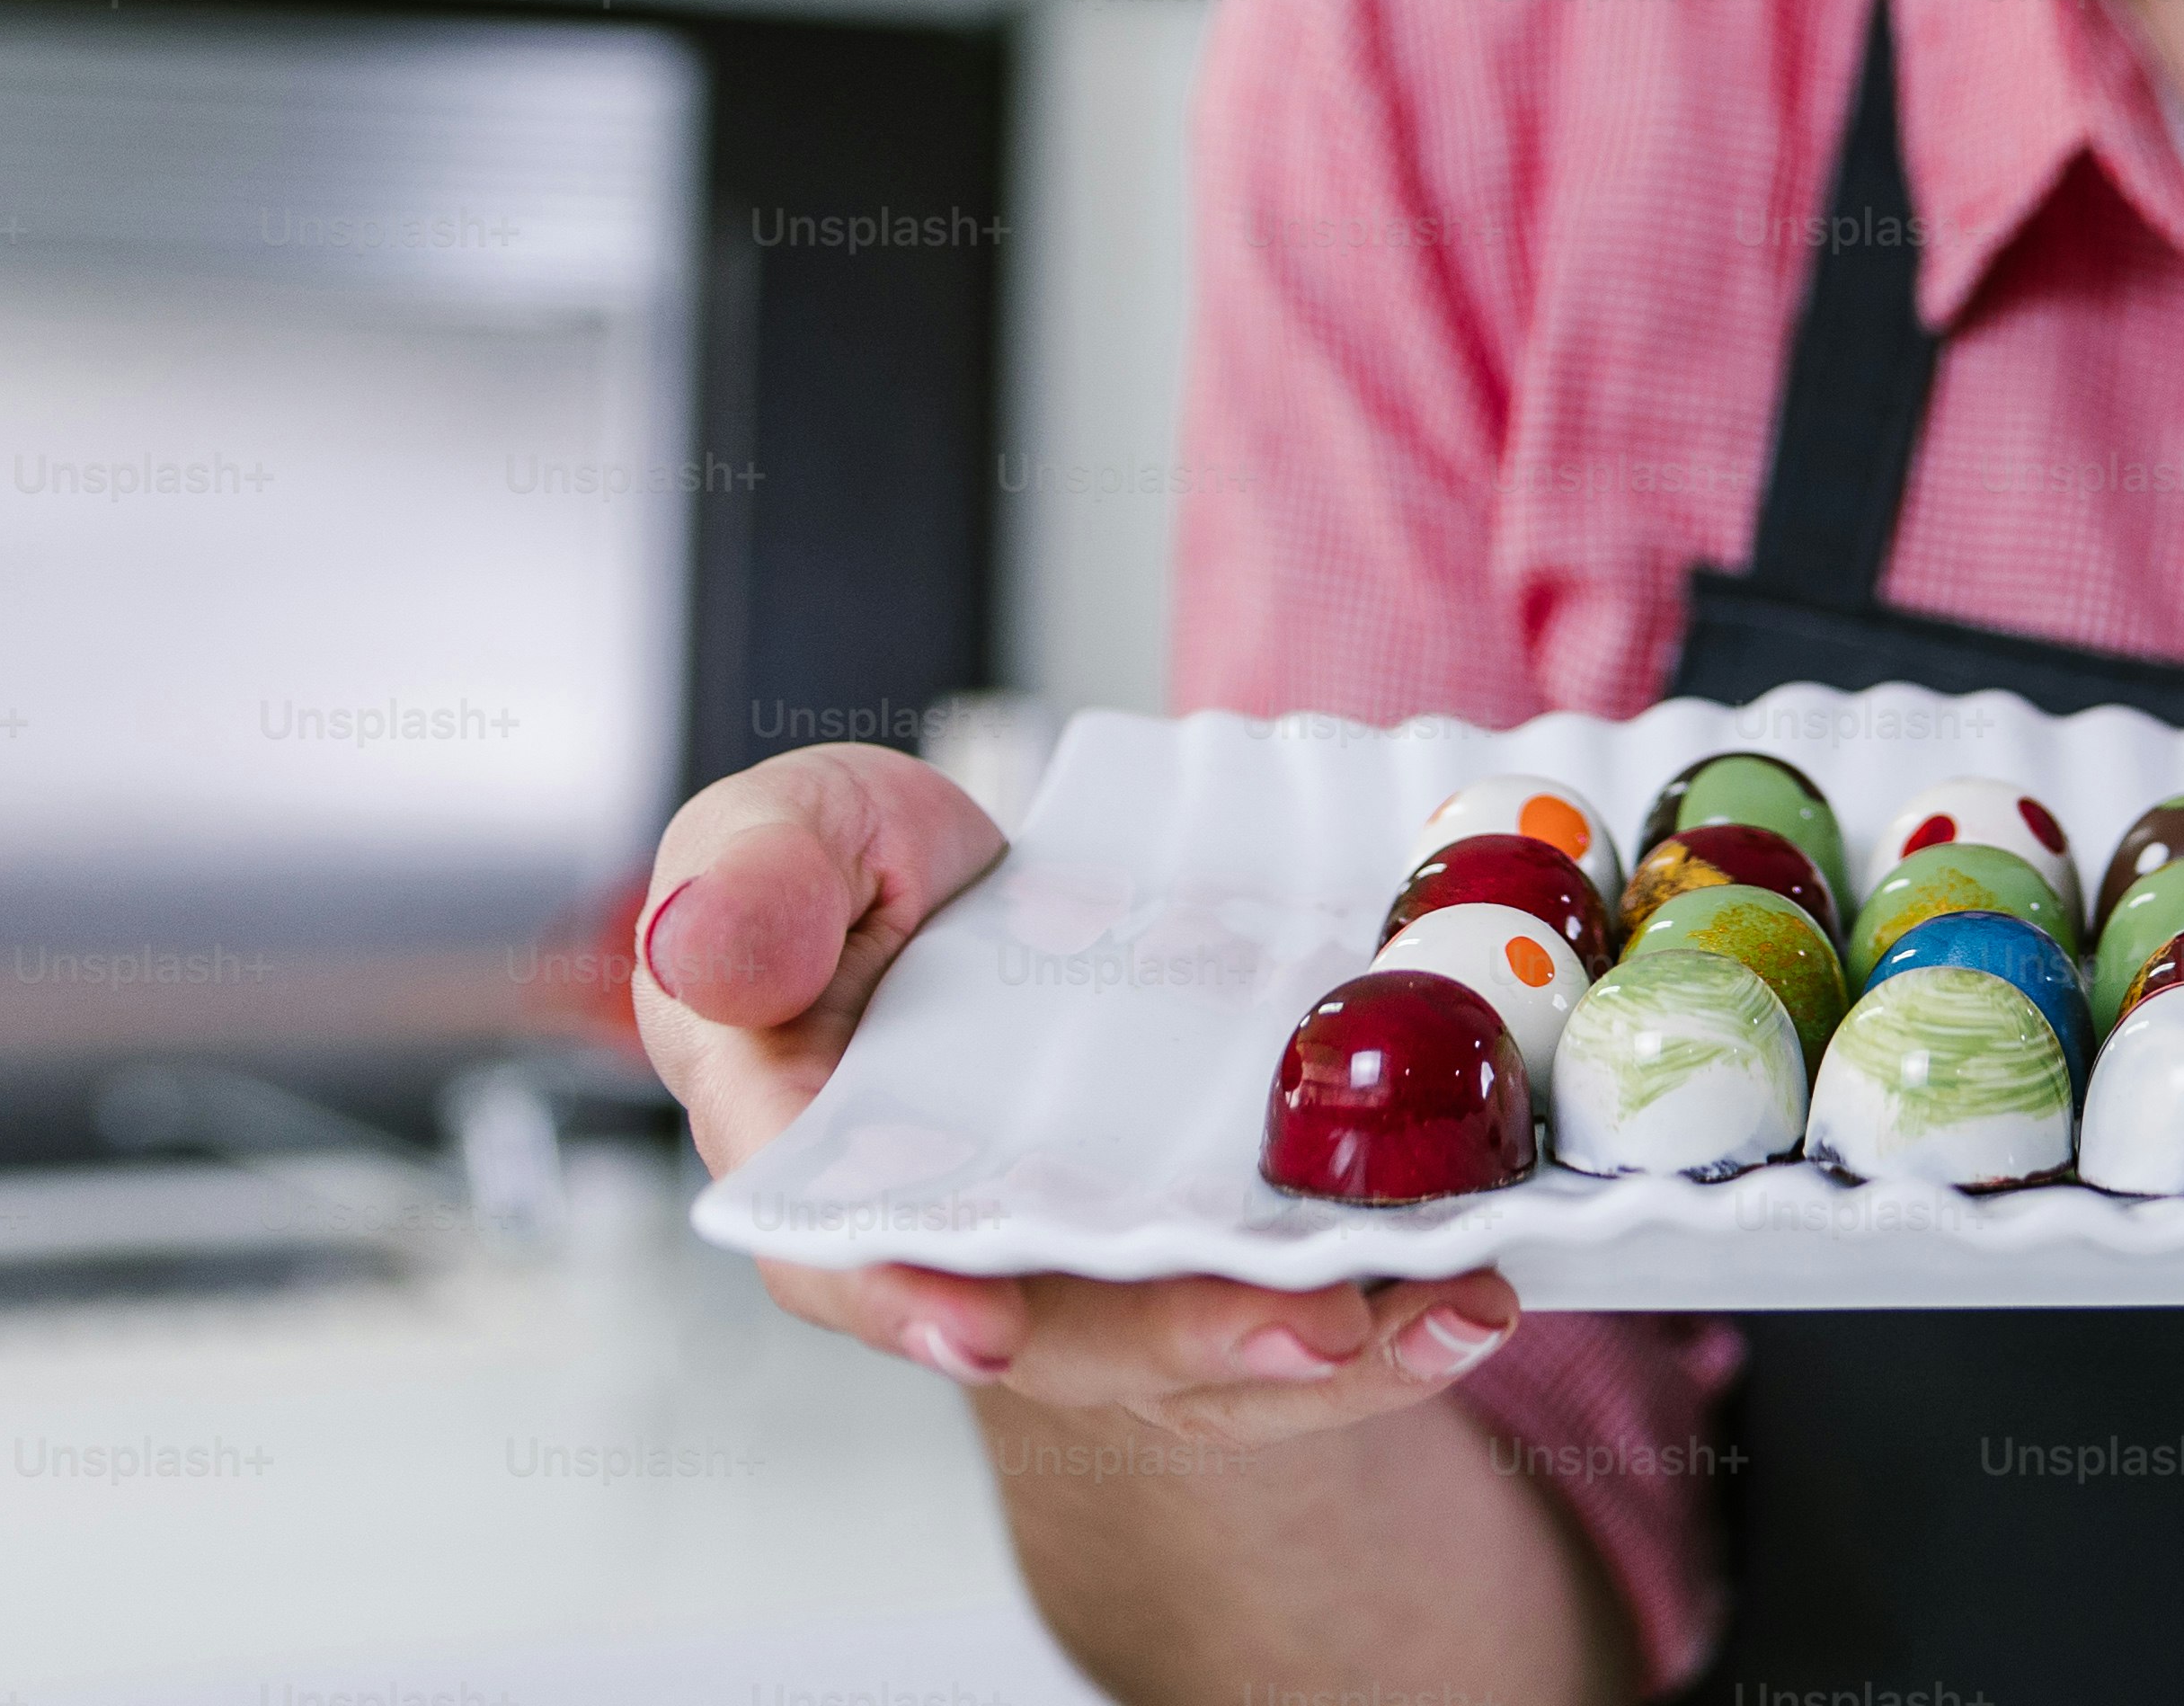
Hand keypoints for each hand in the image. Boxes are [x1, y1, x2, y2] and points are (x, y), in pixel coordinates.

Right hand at [634, 743, 1519, 1443]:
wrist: (996, 905)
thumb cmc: (860, 884)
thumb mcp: (791, 836)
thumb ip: (751, 885)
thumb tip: (701, 944)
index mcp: (822, 1165)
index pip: (845, 1254)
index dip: (907, 1297)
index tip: (983, 1326)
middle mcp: (969, 1245)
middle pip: (1063, 1330)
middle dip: (1186, 1341)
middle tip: (1306, 1325)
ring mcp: (1103, 1260)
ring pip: (1203, 1347)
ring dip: (1330, 1345)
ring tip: (1444, 1311)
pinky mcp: (1212, 1246)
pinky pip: (1299, 1302)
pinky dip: (1396, 1315)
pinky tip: (1481, 1287)